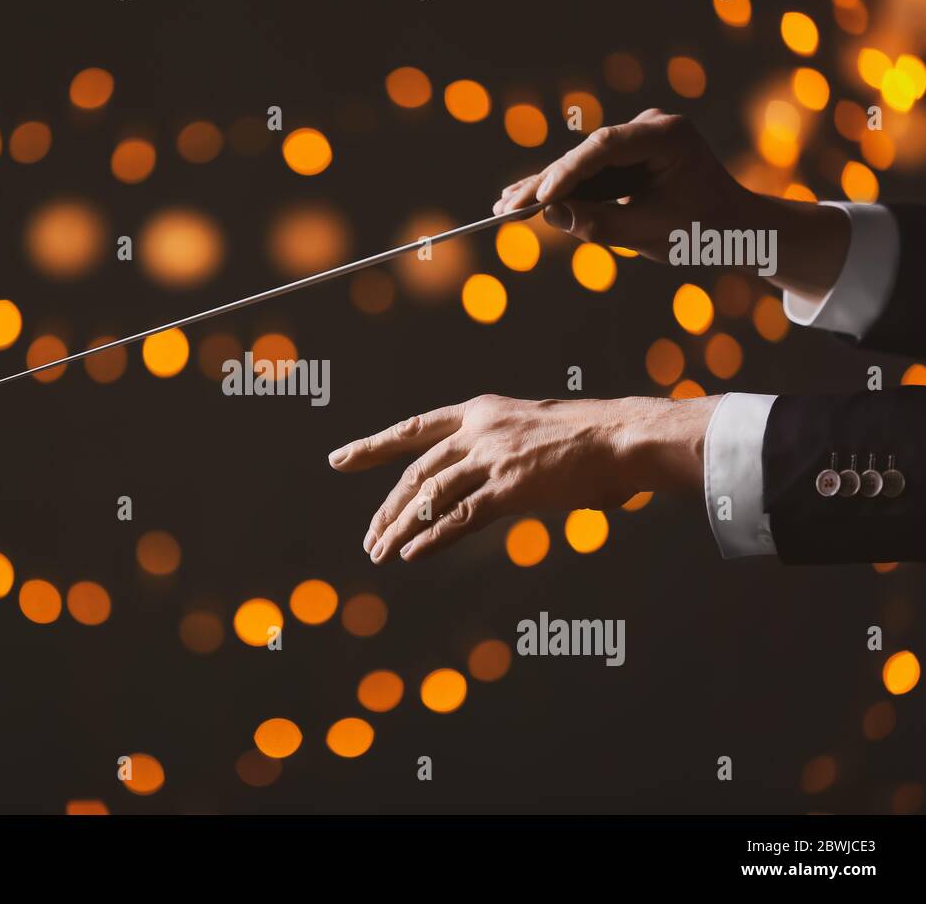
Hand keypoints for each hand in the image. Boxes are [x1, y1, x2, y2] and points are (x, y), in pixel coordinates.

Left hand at [328, 393, 720, 564]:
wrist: (626, 435)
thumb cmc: (590, 437)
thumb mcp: (531, 428)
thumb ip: (500, 450)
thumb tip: (485, 484)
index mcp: (480, 410)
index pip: (413, 429)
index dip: (372, 447)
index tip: (339, 459)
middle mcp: (478, 430)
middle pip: (415, 472)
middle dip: (386, 508)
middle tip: (368, 537)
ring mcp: (492, 457)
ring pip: (429, 497)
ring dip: (400, 528)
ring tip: (380, 553)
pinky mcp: (511, 487)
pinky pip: (459, 517)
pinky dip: (432, 537)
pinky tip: (412, 554)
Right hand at [493, 108, 849, 299]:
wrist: (735, 228)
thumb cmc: (703, 231)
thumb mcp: (649, 233)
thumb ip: (599, 224)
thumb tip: (548, 214)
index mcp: (670, 136)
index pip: (607, 146)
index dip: (568, 171)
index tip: (540, 197)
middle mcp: (651, 127)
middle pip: (588, 154)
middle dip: (547, 182)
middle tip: (508, 206)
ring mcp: (638, 138)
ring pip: (583, 164)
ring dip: (546, 186)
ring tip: (504, 206)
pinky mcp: (627, 155)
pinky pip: (590, 172)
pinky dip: (563, 189)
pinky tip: (524, 197)